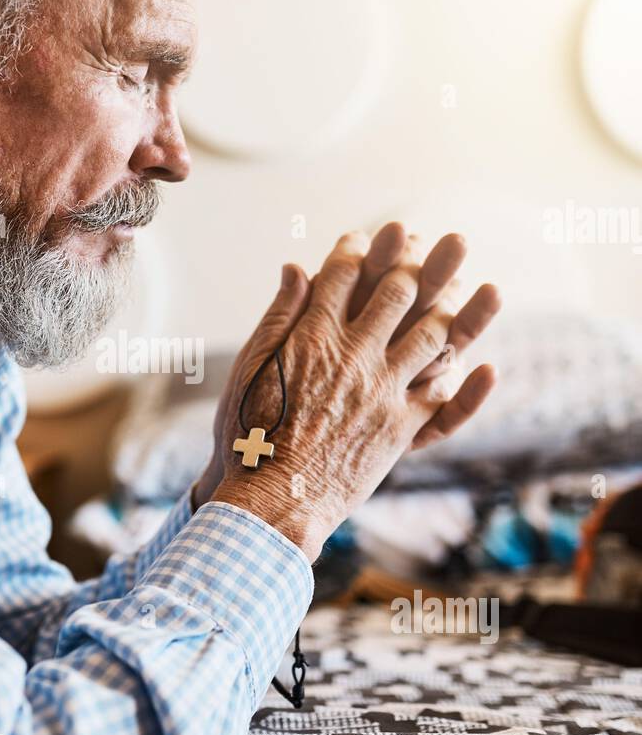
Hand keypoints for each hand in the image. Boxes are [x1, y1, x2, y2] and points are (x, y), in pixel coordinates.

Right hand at [194, 227, 500, 559]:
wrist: (271, 498)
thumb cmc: (249, 435)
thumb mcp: (251, 367)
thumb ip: (279, 316)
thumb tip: (297, 267)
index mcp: (312, 338)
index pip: (341, 276)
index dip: (356, 250)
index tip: (365, 236)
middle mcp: (354, 357)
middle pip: (396, 294)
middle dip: (419, 260)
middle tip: (437, 241)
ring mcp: (382, 392)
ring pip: (430, 336)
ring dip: (454, 306)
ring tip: (470, 288)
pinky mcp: (399, 429)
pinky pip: (444, 400)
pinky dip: (468, 386)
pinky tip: (485, 367)